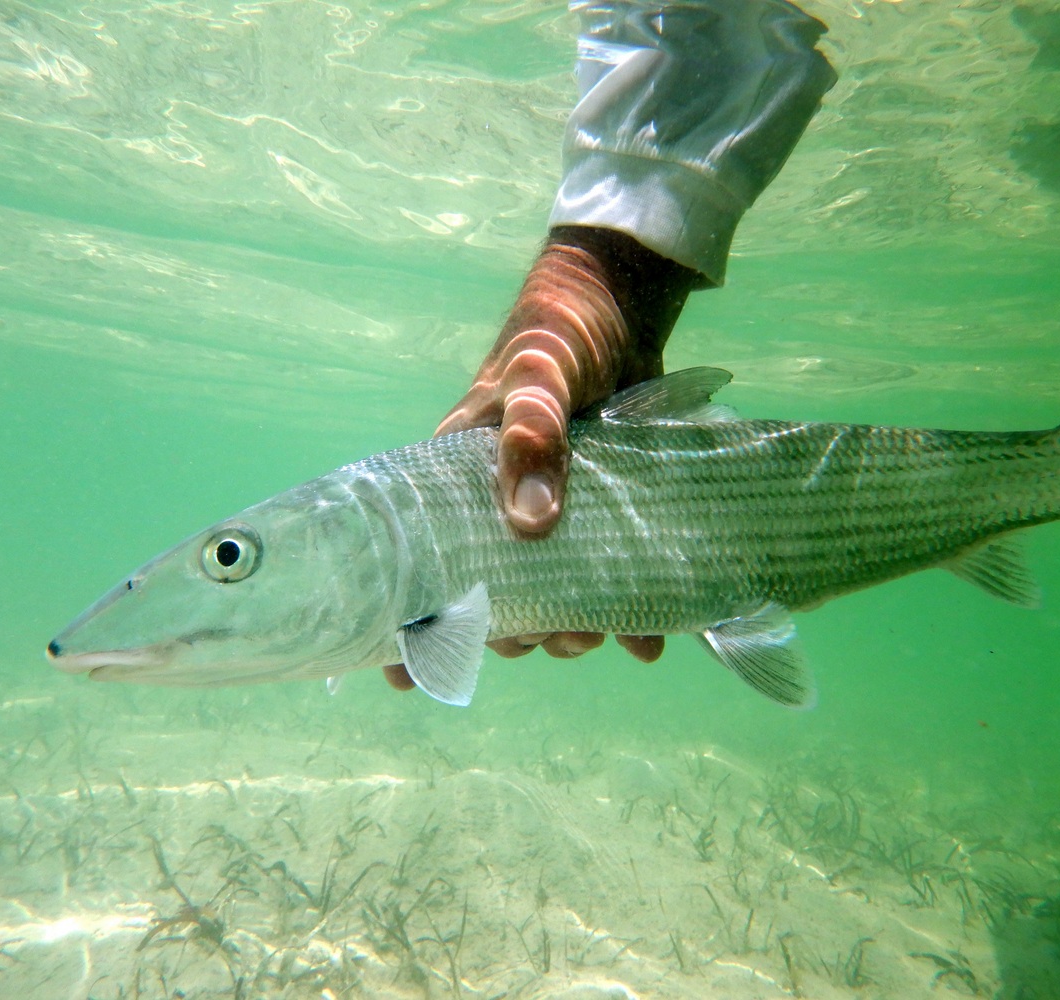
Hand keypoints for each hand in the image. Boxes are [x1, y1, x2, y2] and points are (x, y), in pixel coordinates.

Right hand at [383, 226, 693, 688]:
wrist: (621, 304)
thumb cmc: (559, 335)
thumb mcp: (537, 375)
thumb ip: (531, 436)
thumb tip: (532, 522)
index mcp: (457, 482)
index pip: (424, 561)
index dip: (413, 620)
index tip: (409, 675)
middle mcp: (498, 507)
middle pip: (496, 591)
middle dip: (519, 630)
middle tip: (558, 639)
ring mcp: (553, 513)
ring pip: (553, 591)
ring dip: (576, 627)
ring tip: (607, 635)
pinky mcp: (603, 511)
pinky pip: (609, 573)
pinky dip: (630, 611)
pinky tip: (650, 639)